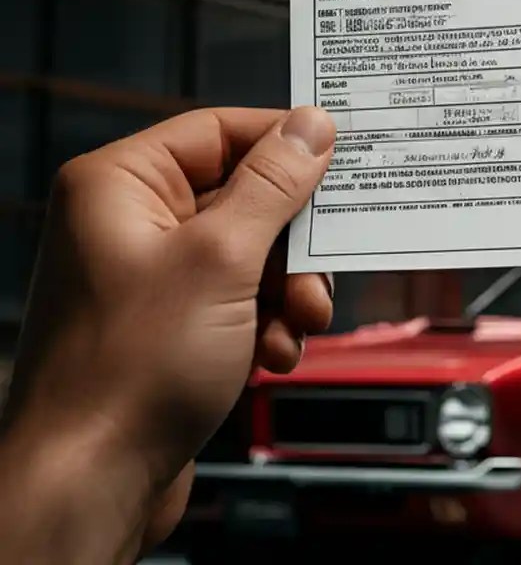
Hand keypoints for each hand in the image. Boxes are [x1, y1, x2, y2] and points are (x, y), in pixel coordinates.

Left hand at [0, 107, 335, 563]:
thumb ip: (273, 187)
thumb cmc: (130, 369)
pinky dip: (266, 326)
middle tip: (317, 276)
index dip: (284, 144)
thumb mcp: (222, 261)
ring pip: (252, 256)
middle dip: (292, 246)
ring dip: (286, 294)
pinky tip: (269, 357)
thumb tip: (311, 127)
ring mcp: (150, 277)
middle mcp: (130, 223)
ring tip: (292, 327)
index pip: (219, 131)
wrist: (93, 478)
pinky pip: (239, 302)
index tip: (342, 161)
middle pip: (245, 199)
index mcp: (121, 185)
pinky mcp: (170, 326)